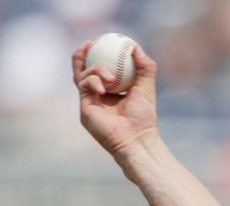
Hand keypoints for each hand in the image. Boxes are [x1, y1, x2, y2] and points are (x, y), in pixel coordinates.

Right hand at [73, 39, 158, 156]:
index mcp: (112, 92)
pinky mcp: (85, 108)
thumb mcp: (146, 87)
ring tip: (110, 77)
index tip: (101, 42)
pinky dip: (92, 81)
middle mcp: (99, 96)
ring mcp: (90, 102)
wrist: (136, 139)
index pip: (101, 70)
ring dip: (95, 70)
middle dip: (82, 56)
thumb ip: (145, 67)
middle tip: (88, 44)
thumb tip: (135, 47)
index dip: (98, 55)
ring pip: (82, 76)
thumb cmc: (144, 118)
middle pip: (83, 71)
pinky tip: (103, 88)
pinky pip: (83, 86)